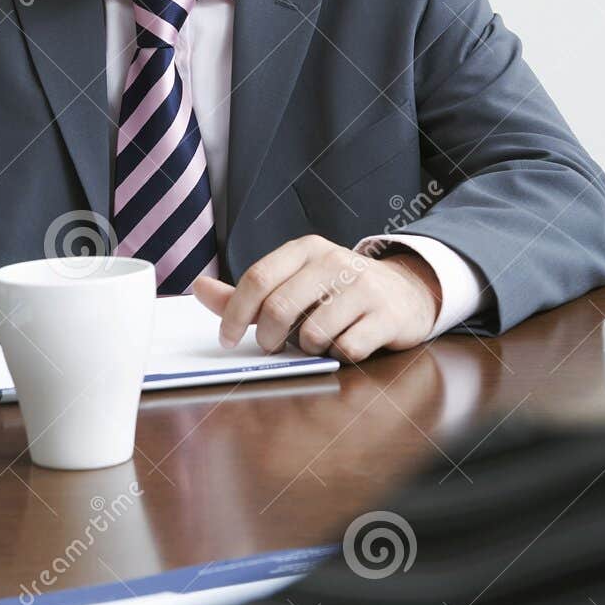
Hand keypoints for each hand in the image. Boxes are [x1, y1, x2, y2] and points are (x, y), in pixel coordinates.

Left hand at [193, 235, 440, 363]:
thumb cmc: (338, 290)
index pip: (258, 278)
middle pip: (280, 308)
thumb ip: (247, 291)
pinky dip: (339, 355)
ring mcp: (363, 287)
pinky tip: (346, 343)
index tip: (227, 339)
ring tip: (319, 338)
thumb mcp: (295, 281)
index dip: (235, 314)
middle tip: (271, 346)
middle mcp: (334, 261)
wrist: (406, 292)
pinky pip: (346, 349)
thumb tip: (198, 287)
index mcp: (306, 249)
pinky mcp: (386, 315)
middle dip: (268, 338)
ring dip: (308, 348)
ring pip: (313, 334)